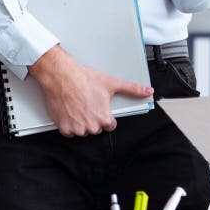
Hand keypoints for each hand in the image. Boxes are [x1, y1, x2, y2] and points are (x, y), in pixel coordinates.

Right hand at [28, 45, 152, 136]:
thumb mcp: (112, 83)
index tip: (101, 108)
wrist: (62, 76)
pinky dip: (69, 124)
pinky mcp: (63, 127)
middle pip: (96, 128)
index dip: (107, 116)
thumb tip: (147, 91)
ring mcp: (76, 128)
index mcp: (104, 118)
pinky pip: (69, 132)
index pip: (110, 126)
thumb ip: (132, 89)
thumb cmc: (85, 79)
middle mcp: (90, 126)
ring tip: (79, 106)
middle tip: (89, 104)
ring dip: (81, 122)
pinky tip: (71, 111)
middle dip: (94, 118)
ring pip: (83, 131)